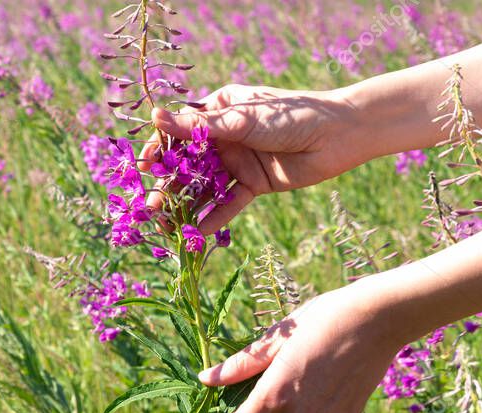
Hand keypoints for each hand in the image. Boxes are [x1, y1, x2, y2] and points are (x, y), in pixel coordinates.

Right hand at [140, 84, 366, 233]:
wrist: (338, 136)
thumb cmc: (291, 115)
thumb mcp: (241, 120)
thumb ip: (199, 127)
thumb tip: (155, 115)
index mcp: (218, 110)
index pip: (180, 131)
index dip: (159, 149)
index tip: (142, 166)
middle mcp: (224, 136)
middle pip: (188, 163)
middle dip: (167, 184)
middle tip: (149, 205)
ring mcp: (238, 161)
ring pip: (204, 186)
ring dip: (186, 204)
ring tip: (167, 223)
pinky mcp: (254, 184)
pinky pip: (229, 203)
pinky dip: (215, 217)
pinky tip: (198, 232)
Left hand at [199, 281, 403, 412]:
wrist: (377, 318)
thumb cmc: (319, 319)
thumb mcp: (273, 339)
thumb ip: (239, 366)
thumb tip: (205, 380)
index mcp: (275, 395)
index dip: (236, 412)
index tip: (242, 391)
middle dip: (264, 405)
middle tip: (278, 369)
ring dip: (290, 407)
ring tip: (304, 369)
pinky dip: (314, 406)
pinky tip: (325, 376)